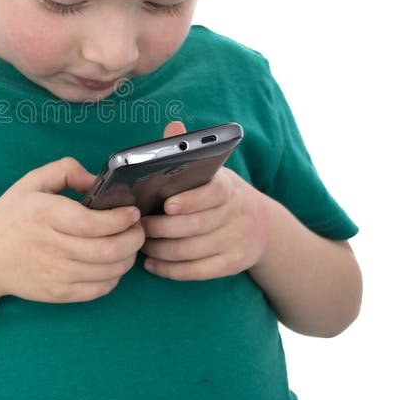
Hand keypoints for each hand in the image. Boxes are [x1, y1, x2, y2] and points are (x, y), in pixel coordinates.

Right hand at [0, 157, 144, 303]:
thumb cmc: (12, 215)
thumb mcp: (33, 181)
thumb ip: (66, 171)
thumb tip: (97, 181)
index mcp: (45, 214)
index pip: (92, 223)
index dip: (121, 219)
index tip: (133, 212)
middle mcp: (51, 246)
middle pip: (107, 250)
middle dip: (134, 240)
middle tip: (139, 229)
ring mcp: (55, 274)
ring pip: (108, 272)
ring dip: (128, 258)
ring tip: (129, 245)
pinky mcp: (58, 294)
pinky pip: (98, 290)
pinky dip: (114, 278)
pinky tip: (113, 264)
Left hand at [141, 121, 271, 280]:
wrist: (261, 225)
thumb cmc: (219, 194)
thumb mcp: (211, 172)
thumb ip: (189, 152)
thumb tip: (173, 128)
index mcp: (228, 187)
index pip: (213, 193)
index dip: (191, 200)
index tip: (167, 205)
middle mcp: (236, 214)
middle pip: (198, 226)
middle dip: (163, 228)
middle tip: (139, 226)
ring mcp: (237, 241)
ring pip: (194, 251)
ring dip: (162, 250)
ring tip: (140, 244)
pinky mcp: (233, 264)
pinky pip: (199, 272)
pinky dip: (171, 270)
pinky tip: (152, 265)